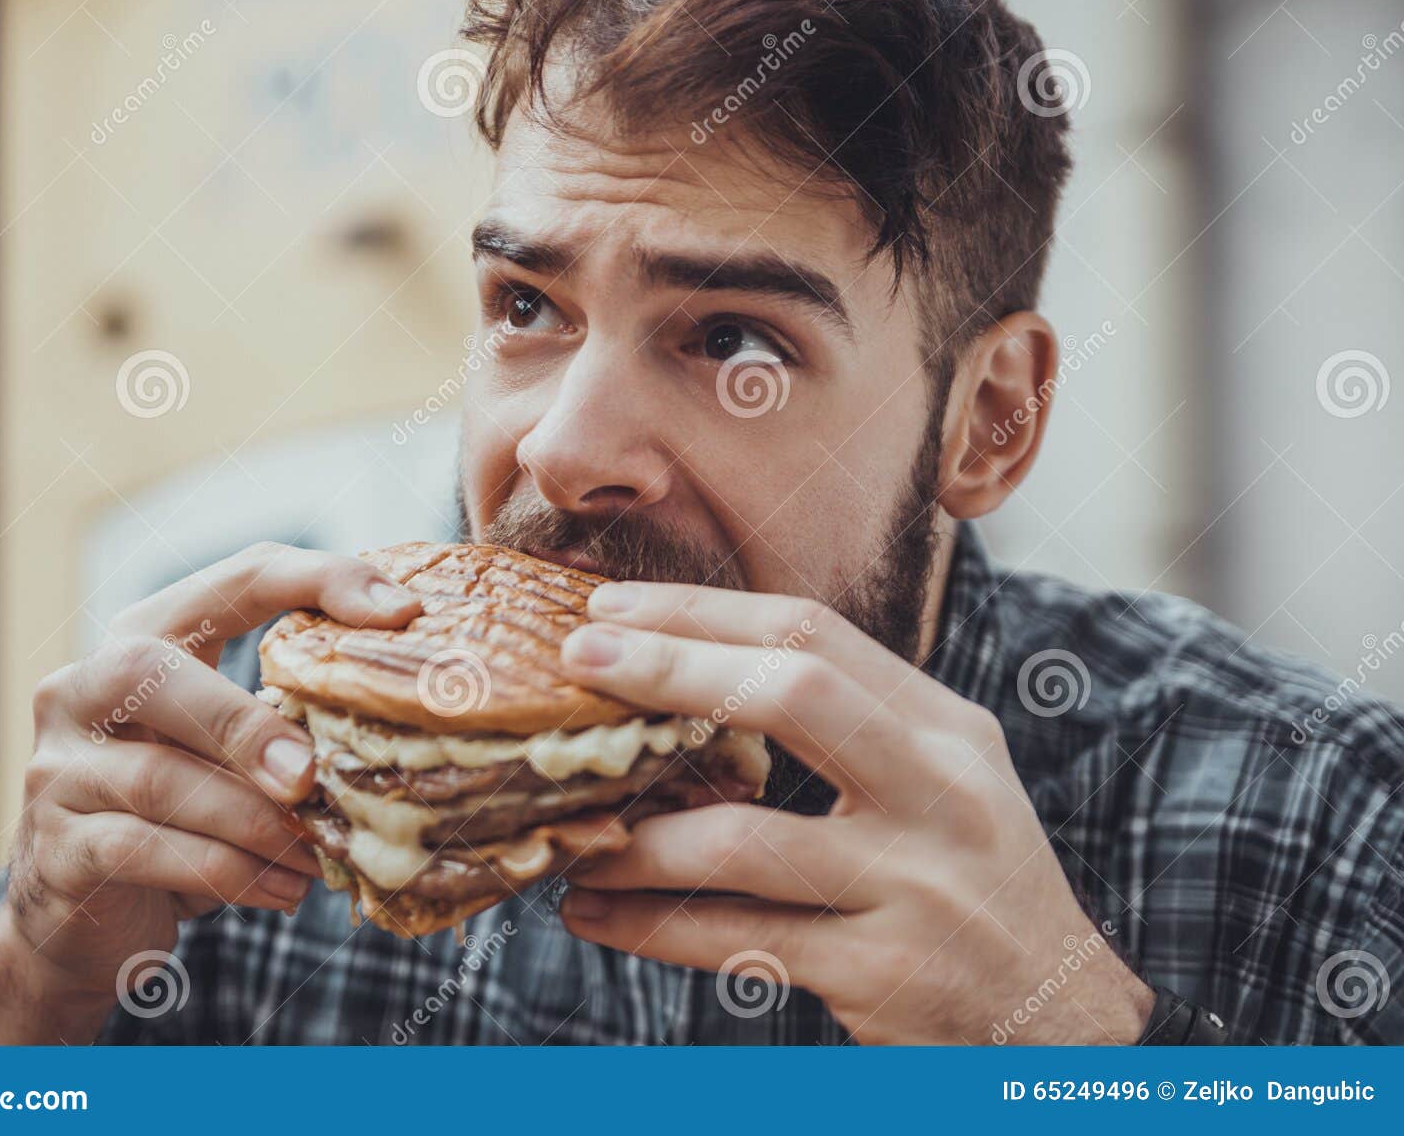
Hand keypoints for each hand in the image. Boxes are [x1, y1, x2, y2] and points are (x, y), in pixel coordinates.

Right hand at [2, 542, 420, 1028]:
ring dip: (255, 822)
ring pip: (161, 779)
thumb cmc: (179, 819)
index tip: (402, 611)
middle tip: (311, 775)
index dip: (319, 580)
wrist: (81, 924)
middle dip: (244, 723)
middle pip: (152, 671)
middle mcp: (81, 688)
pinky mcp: (58, 848)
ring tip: (318, 855)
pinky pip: (147, 851)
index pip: (236, 578)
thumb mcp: (228, 756)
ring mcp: (57, 768)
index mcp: (142, 638)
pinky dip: (230, 874)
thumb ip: (283, 723)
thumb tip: (405, 712)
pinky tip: (287, 890)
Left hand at [556, 583, 1152, 1044]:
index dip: (704, 613)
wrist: (1061, 1020)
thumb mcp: (938, 783)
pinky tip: (594, 913)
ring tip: (569, 830)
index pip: (815, 636)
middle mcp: (939, 793)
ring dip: (636, 835)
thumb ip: (846, 728)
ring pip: (742, 839)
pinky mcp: (880, 972)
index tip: (613, 610)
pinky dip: (649, 927)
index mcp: (944, 730)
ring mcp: (913, 886)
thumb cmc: (971, 882)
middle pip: (793, 697)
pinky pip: (738, 939)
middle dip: (670, 669)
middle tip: (576, 662)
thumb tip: (690, 675)